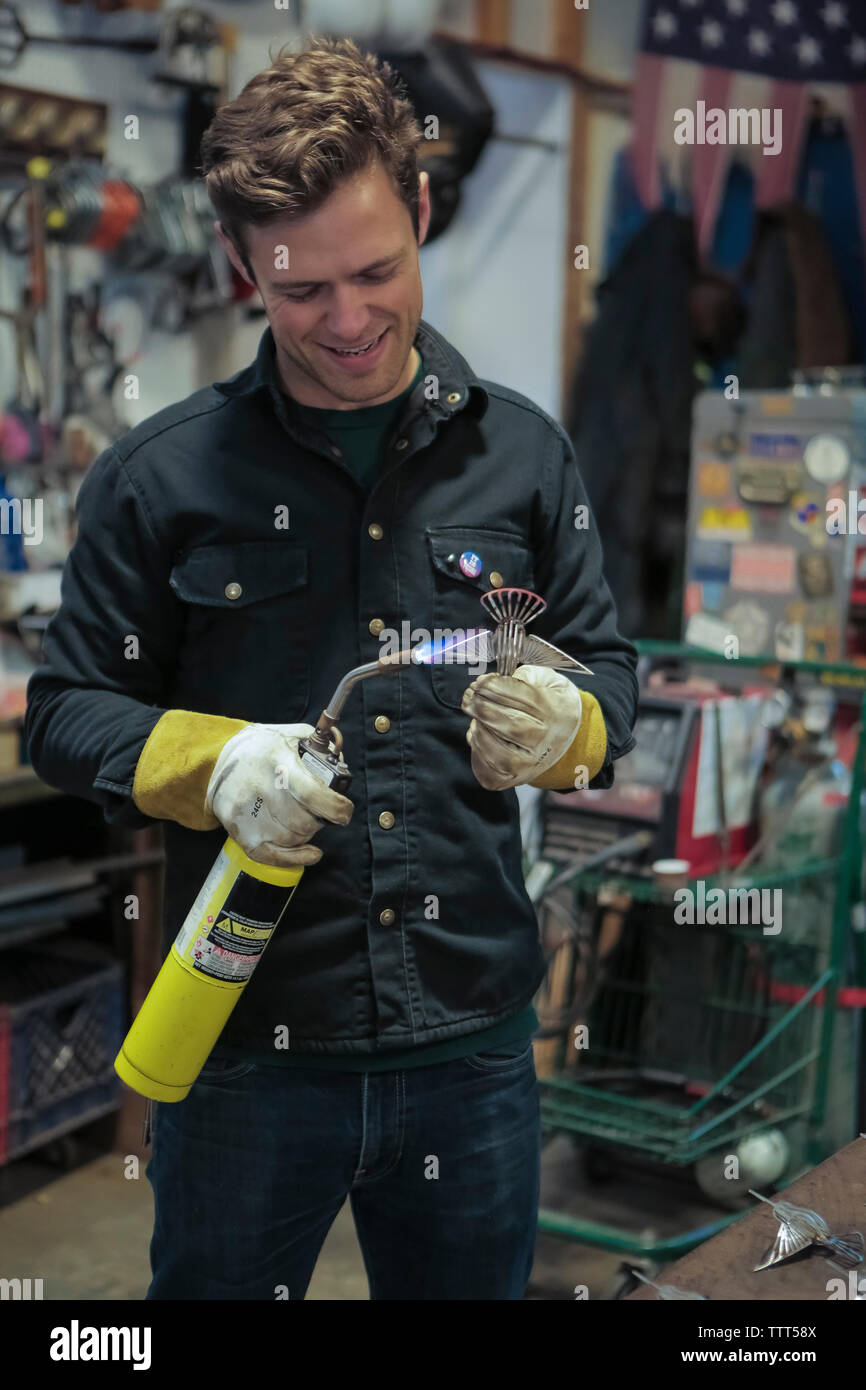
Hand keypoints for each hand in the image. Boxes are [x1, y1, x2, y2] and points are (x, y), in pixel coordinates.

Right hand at [206, 723, 353, 867]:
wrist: (218, 760)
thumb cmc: (262, 748)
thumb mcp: (291, 735)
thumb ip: (321, 748)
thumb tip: (342, 769)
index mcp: (277, 762)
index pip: (311, 794)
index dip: (335, 808)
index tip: (345, 811)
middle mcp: (259, 788)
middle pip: (304, 822)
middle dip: (320, 820)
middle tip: (320, 811)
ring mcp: (245, 812)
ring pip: (292, 839)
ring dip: (307, 834)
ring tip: (304, 819)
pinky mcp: (237, 830)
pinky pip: (272, 856)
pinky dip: (295, 858)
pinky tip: (311, 853)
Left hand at [461, 665, 582, 790]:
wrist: (563, 738)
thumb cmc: (549, 706)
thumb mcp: (546, 680)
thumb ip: (523, 675)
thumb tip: (494, 682)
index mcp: (552, 711)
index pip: (520, 696)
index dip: (493, 686)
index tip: (480, 682)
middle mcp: (542, 741)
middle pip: (507, 723)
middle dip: (480, 706)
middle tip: (470, 696)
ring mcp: (527, 764)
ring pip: (493, 748)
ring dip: (477, 728)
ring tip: (478, 718)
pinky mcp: (510, 779)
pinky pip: (485, 768)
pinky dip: (475, 750)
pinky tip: (479, 735)